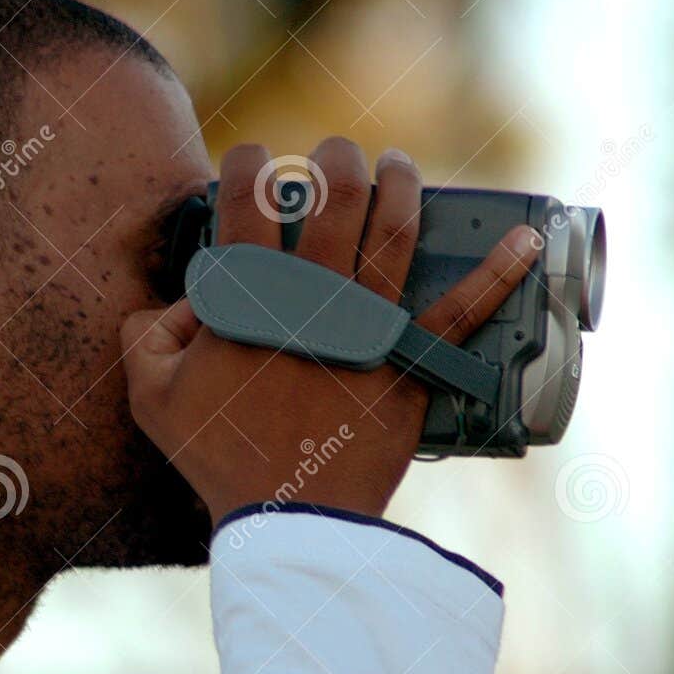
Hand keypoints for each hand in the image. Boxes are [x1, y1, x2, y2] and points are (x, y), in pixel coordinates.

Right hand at [122, 137, 537, 524]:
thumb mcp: (152, 395)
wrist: (286, 520)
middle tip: (335, 154)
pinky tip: (526, 238)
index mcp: (247, 297)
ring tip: (397, 166)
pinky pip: (462, 310)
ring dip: (399, 184)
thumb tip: (177, 301)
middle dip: (335, 159)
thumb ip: (147, 333)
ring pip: (394, 231)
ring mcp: (366, 327)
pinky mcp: (410, 364)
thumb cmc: (217, 456)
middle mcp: (312, 297)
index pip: (245, 201)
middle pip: (333, 197)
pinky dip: (498, 271)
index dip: (248, 164)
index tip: (252, 159)